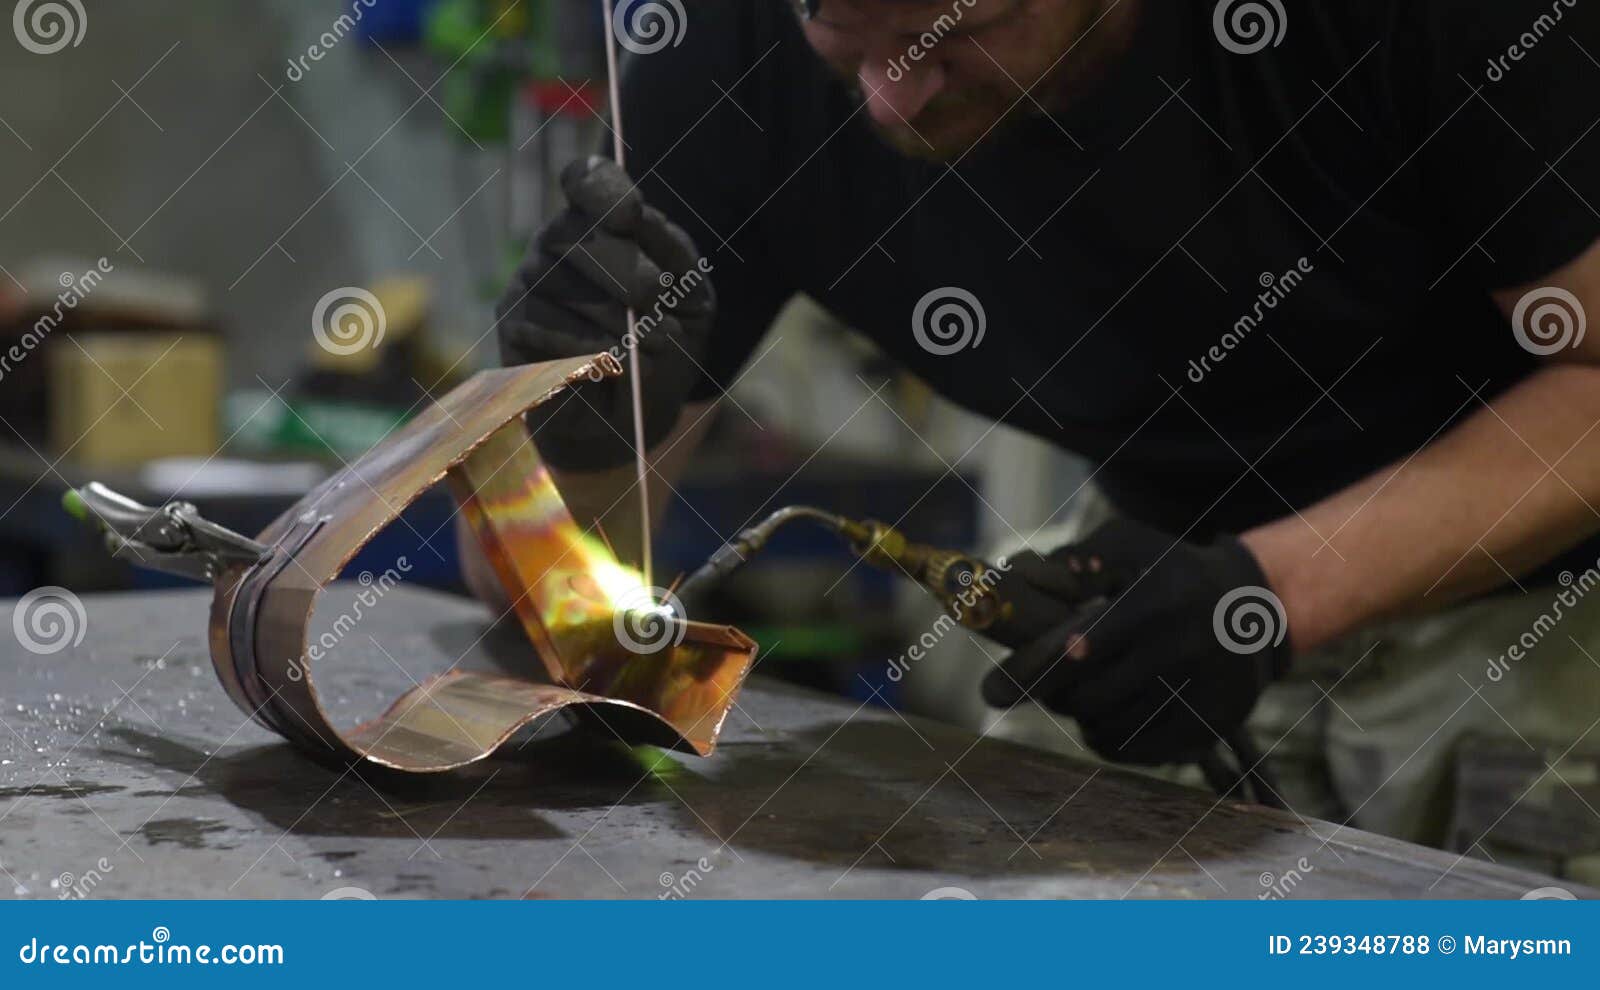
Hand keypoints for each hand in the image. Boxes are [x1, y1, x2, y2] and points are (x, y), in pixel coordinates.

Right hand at [497, 157, 714, 469]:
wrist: (635, 416)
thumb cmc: (666, 347)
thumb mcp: (691, 299)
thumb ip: (673, 255)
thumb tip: (636, 219)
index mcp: (604, 223)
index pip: (587, 180)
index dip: (602, 188)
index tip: (629, 214)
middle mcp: (559, 242)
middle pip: (575, 232)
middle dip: (623, 268)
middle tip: (656, 298)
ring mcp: (529, 279)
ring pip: (557, 280)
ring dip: (613, 316)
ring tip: (655, 344)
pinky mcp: (512, 323)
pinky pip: (541, 323)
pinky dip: (585, 345)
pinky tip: (614, 364)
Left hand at [981, 518, 1290, 764]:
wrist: (1254, 606)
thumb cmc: (1170, 570)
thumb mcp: (1127, 545)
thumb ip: (1070, 559)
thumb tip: (1011, 573)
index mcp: (1157, 599)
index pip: (1082, 648)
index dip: (1035, 671)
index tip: (993, 693)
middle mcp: (1185, 646)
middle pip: (1087, 697)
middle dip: (1054, 693)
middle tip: (1042, 685)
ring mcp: (1204, 690)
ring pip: (1108, 727)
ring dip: (1082, 716)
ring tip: (1085, 691)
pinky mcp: (1214, 724)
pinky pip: (1137, 751)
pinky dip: (1108, 740)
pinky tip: (1107, 716)